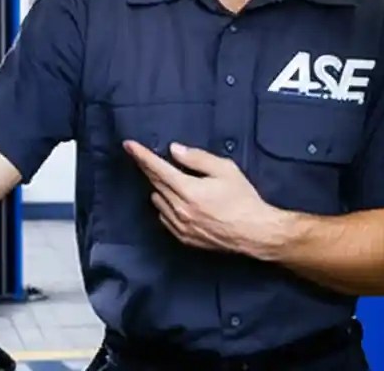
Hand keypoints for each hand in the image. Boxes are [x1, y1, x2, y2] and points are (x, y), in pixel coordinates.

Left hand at [124, 140, 288, 257]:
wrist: (254, 233)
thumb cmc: (243, 199)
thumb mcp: (225, 170)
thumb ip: (197, 158)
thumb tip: (174, 150)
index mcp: (188, 190)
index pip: (157, 169)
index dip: (142, 155)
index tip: (129, 146)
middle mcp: (179, 209)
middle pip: (154, 183)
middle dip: (147, 168)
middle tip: (141, 156)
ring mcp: (179, 226)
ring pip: (157, 201)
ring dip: (159, 188)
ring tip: (171, 180)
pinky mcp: (184, 238)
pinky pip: (164, 218)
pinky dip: (165, 206)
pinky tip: (177, 201)